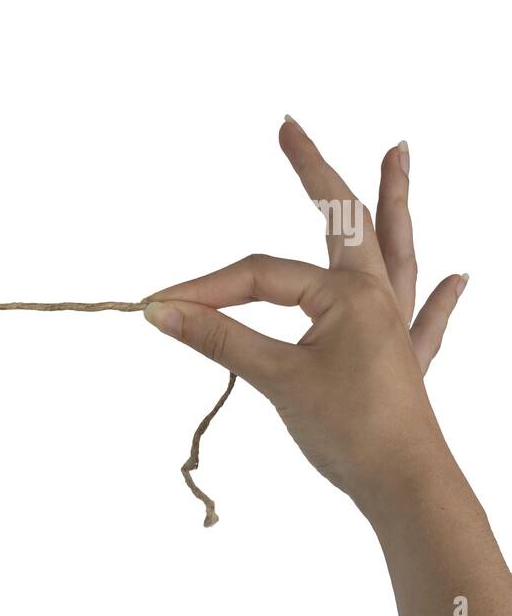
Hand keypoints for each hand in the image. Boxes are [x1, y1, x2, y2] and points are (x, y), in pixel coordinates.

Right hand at [143, 118, 464, 514]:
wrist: (406, 487)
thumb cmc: (350, 429)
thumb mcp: (276, 378)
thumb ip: (218, 338)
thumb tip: (161, 310)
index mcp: (348, 294)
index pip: (258, 276)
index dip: (204, 289)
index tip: (157, 306)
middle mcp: (376, 297)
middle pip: (344, 219)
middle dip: (316, 171)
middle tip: (290, 128)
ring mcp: (394, 327)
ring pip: (395, 251)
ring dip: (395, 203)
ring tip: (399, 154)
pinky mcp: (403, 363)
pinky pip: (427, 320)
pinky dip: (438, 298)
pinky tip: (457, 278)